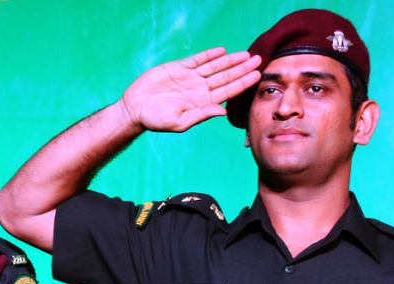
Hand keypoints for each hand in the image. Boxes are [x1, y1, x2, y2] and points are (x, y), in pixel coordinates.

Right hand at [118, 47, 261, 132]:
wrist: (135, 109)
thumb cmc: (155, 120)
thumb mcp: (179, 122)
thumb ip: (201, 115)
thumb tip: (222, 111)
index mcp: (202, 103)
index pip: (228, 92)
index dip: (242, 84)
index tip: (257, 76)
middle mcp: (199, 89)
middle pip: (226, 77)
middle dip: (242, 69)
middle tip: (259, 60)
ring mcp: (190, 78)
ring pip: (215, 67)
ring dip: (230, 61)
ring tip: (246, 55)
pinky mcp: (178, 68)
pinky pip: (197, 60)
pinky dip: (209, 55)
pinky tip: (221, 51)